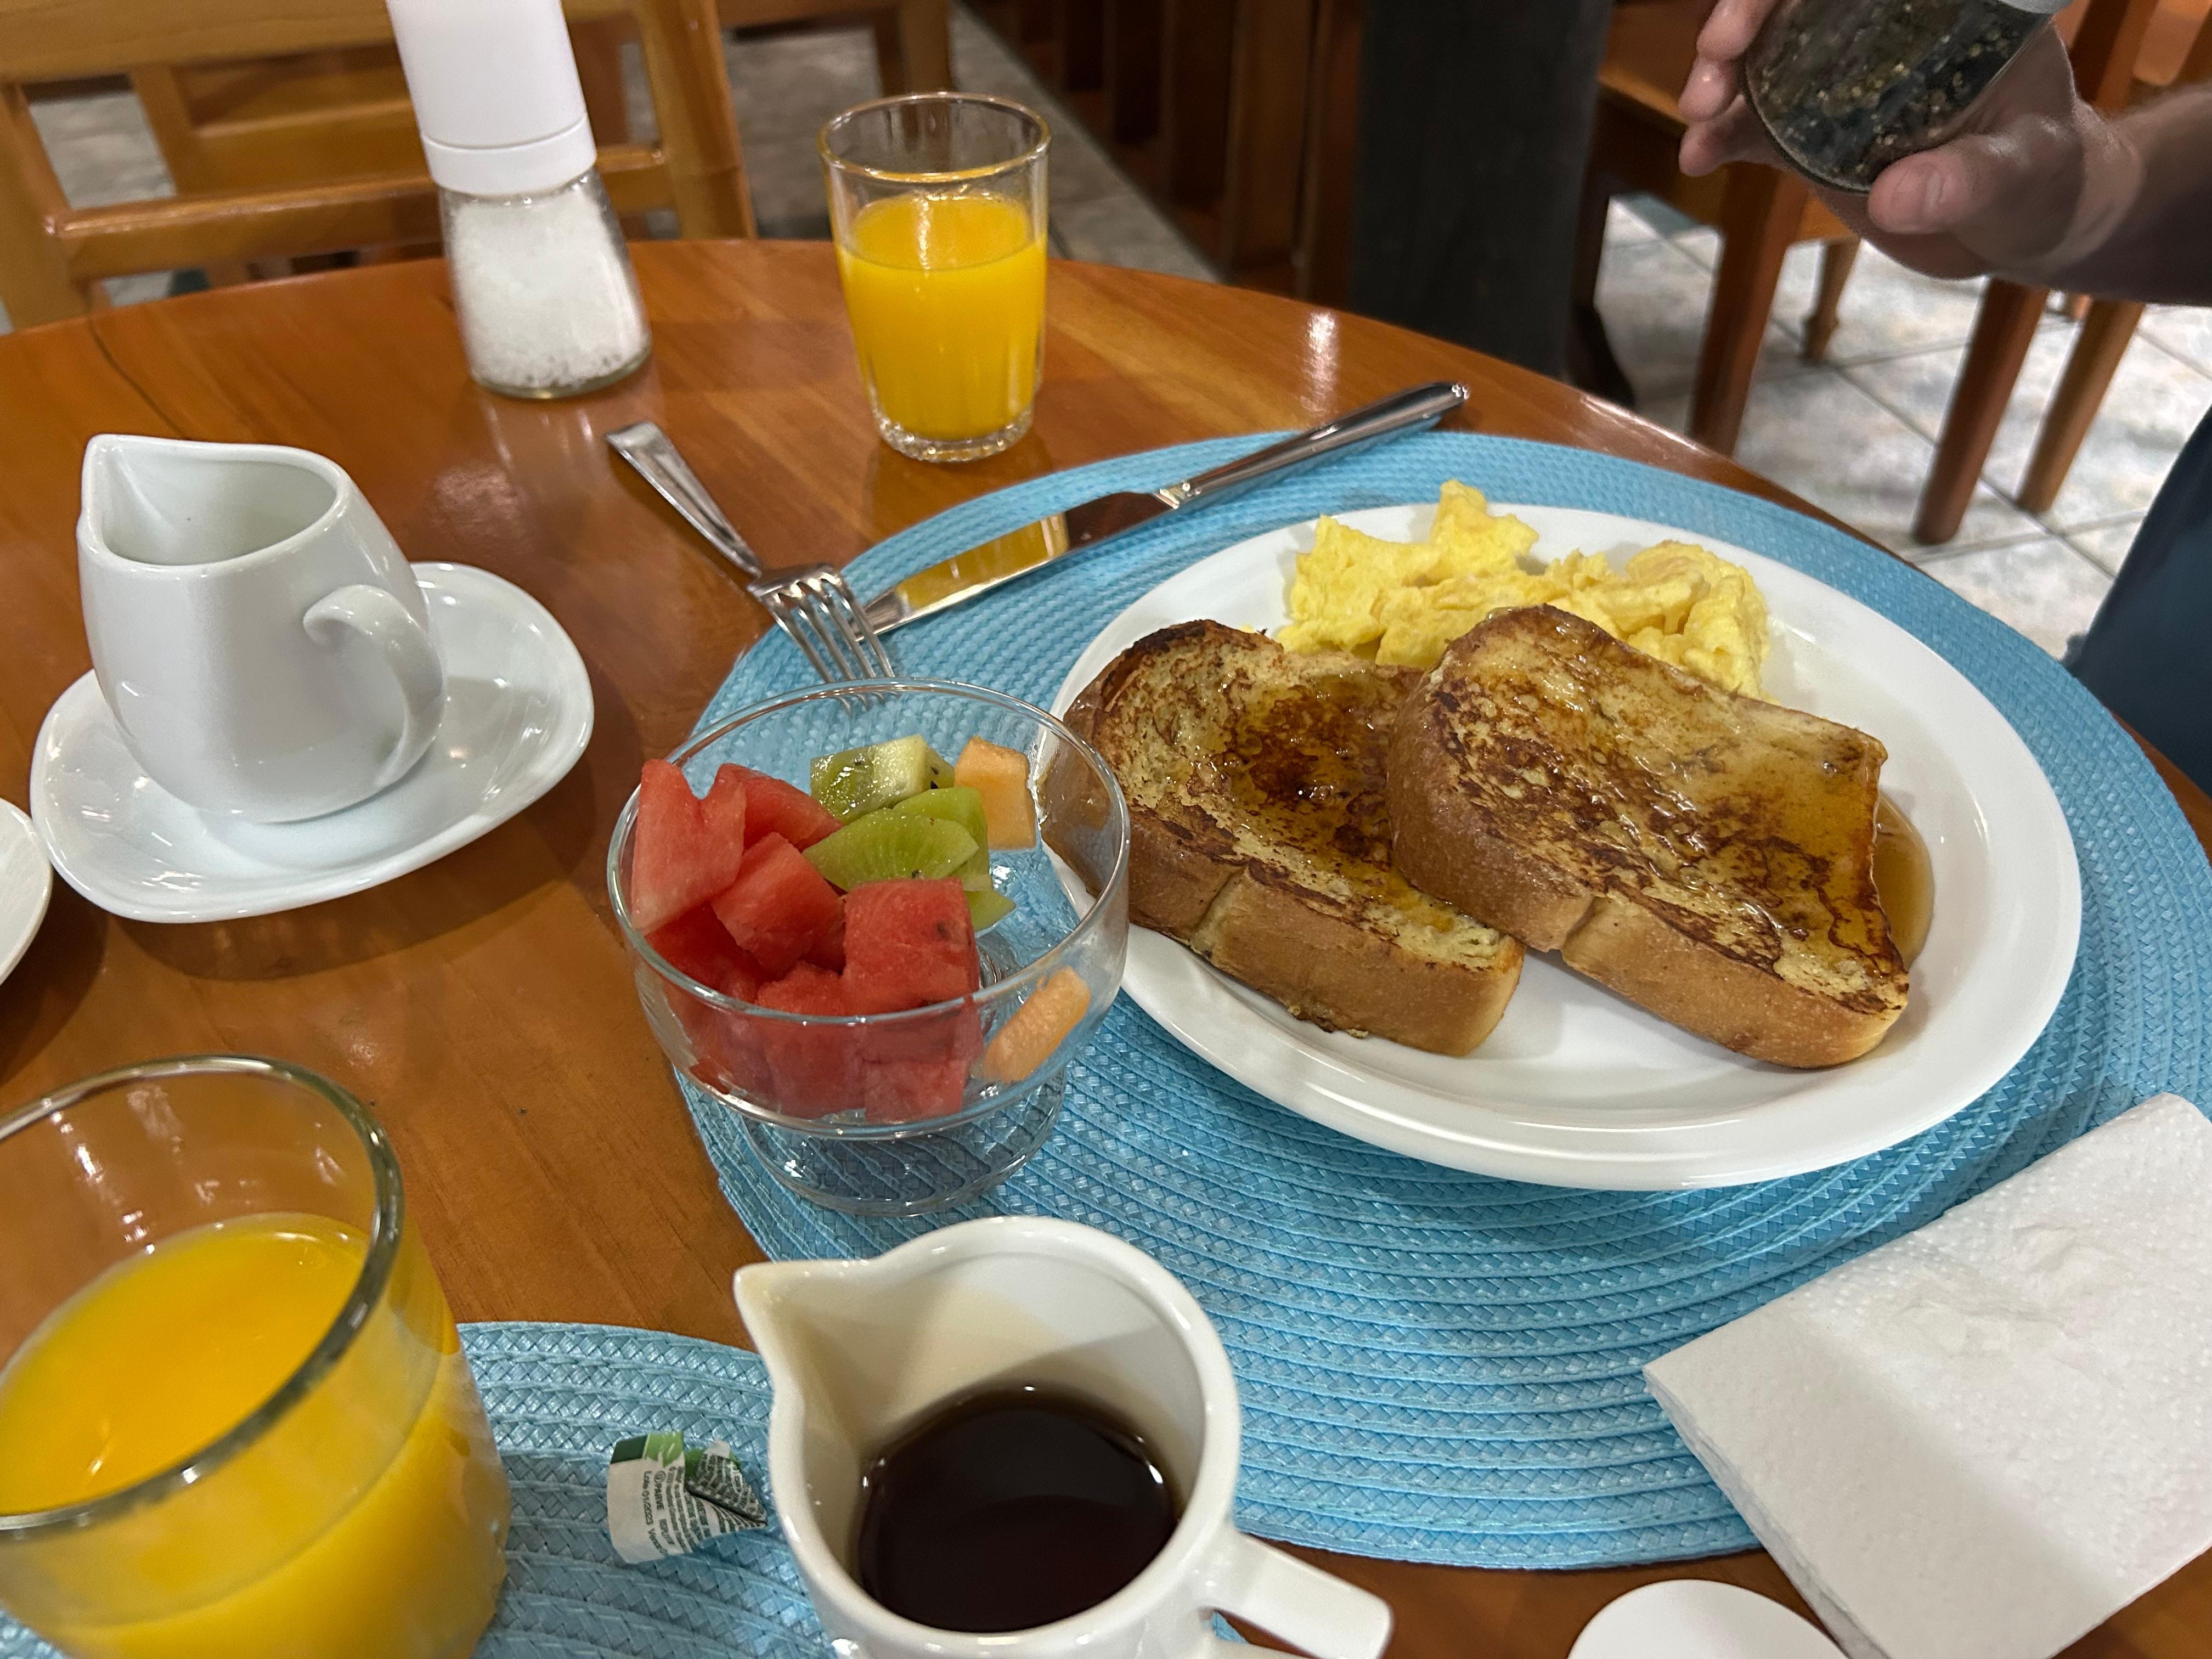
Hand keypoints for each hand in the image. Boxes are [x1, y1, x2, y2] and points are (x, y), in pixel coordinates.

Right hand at [1676, 0, 2135, 284]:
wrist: (2027, 220)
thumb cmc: (2047, 178)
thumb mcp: (2024, 170)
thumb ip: (1971, 177)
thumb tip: (1895, 199)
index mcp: (1943, 7)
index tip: (1767, 8)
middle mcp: (1881, 29)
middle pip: (1796, 3)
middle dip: (1744, 17)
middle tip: (1718, 58)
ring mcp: (1840, 80)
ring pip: (1761, 56)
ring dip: (1719, 76)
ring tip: (1699, 116)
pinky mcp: (1810, 133)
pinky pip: (1752, 124)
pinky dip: (1718, 136)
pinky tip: (1698, 158)